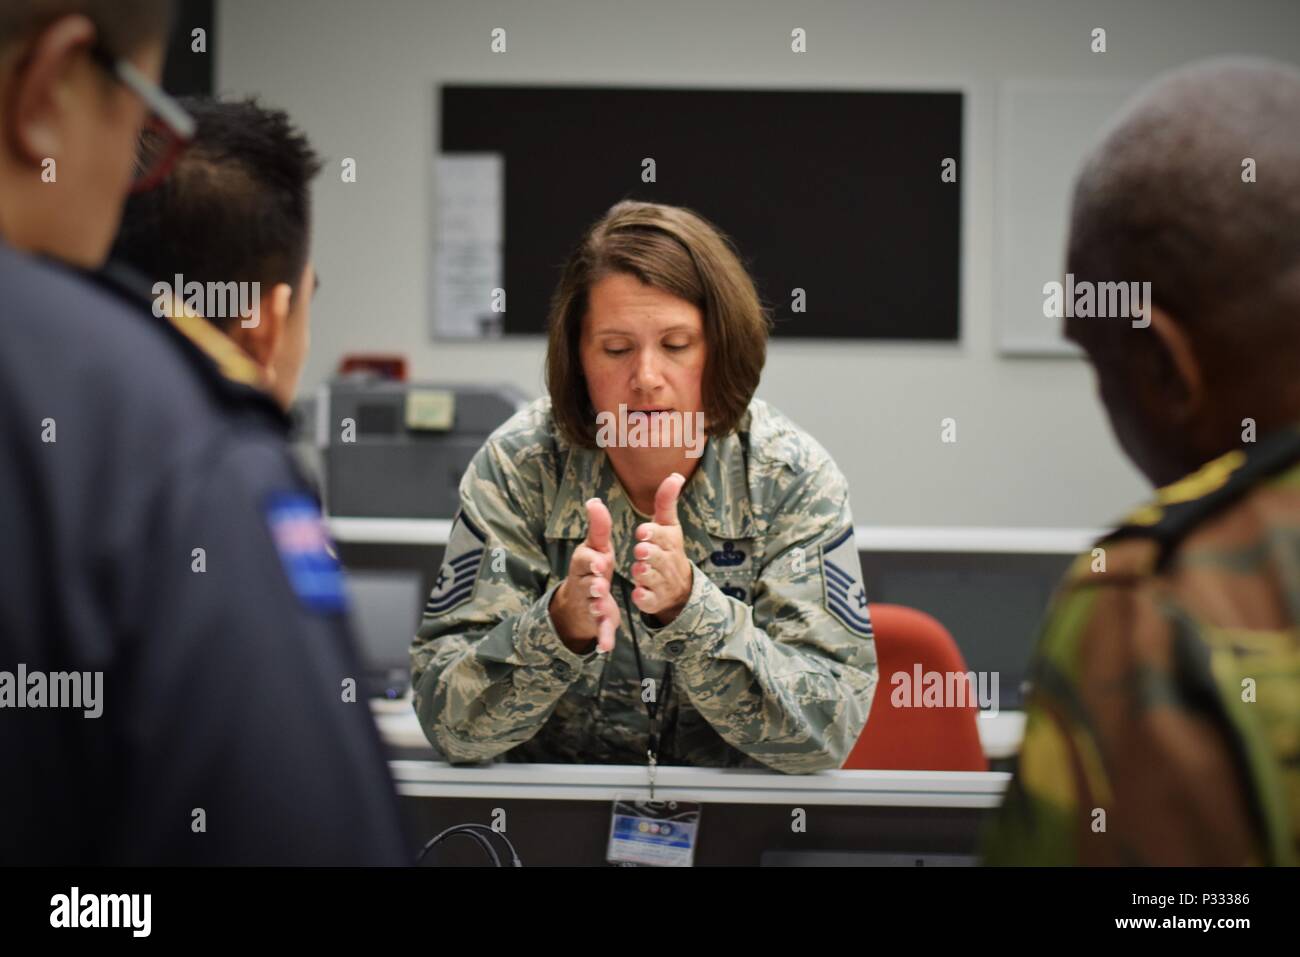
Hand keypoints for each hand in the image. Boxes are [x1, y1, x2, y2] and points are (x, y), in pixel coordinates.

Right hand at [549, 498, 621, 652]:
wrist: (580, 601)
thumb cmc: (592, 567)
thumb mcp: (596, 547)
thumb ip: (599, 526)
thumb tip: (594, 500)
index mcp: (585, 563)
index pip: (585, 559)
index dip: (591, 561)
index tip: (600, 560)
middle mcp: (584, 583)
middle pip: (586, 583)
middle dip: (593, 584)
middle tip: (600, 584)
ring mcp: (589, 603)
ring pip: (592, 605)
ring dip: (597, 607)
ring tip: (603, 608)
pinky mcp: (598, 620)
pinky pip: (599, 629)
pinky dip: (603, 637)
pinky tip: (607, 646)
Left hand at [631, 473, 692, 623]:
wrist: (680, 588)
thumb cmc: (668, 549)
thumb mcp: (668, 525)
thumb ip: (666, 501)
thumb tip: (675, 474)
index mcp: (669, 542)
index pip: (663, 536)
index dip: (653, 534)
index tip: (642, 530)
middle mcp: (667, 562)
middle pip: (658, 558)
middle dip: (650, 554)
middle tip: (640, 550)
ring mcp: (661, 583)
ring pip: (653, 578)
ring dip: (645, 574)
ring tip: (638, 570)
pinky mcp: (654, 600)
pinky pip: (649, 600)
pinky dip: (644, 598)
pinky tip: (638, 594)